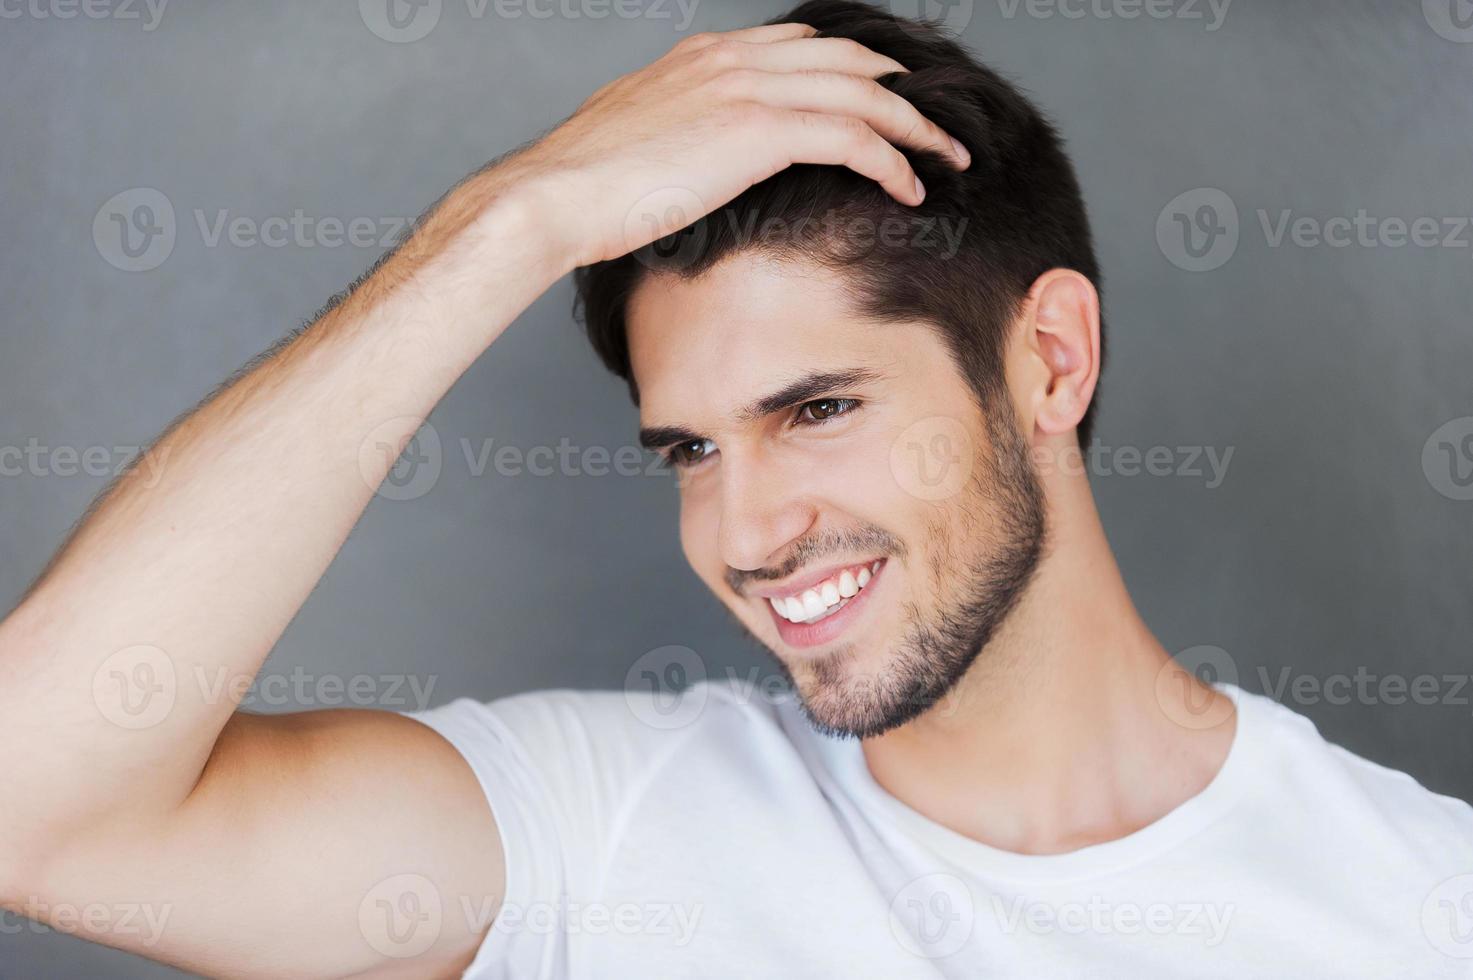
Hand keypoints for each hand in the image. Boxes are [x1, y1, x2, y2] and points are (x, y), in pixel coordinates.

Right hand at [502, 21, 971, 271]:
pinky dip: (891, 161)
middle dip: (900, 91)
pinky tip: (909, 188)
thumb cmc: (582, 186)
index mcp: (704, 57)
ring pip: (863, 94)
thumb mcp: (633, 138)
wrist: (552, 195)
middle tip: (933, 127)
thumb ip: (675, 129)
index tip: (883, 101)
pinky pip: (852, 137)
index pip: (802, 48)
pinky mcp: (758, 131)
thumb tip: (690, 154)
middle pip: (846, 60)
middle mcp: (732, 59)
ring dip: (915, 127)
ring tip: (945, 158)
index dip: (853, 72)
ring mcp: (747, 89)